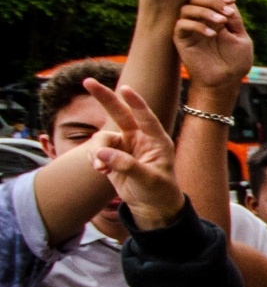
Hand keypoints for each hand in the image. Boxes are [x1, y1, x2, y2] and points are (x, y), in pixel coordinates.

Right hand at [83, 79, 184, 229]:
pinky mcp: (111, 155)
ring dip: (97, 151)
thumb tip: (102, 154)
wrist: (151, 205)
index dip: (136, 103)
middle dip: (104, 97)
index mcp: (156, 140)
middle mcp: (139, 138)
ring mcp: (124, 145)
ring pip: (102, 138)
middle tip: (87, 81)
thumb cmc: (159, 190)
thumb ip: (127, 165)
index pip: (146, 117)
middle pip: (119, 113)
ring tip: (100, 169)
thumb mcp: (148, 180)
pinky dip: (94, 159)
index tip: (125, 89)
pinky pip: (96, 150)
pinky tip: (99, 170)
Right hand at [173, 0, 253, 91]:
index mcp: (214, 19)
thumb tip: (228, 3)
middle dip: (213, 1)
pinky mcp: (181, 40)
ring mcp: (190, 30)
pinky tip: (212, 34)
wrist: (225, 82)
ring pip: (186, 8)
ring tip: (221, 22)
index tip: (231, 0)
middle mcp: (199, 21)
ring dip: (205, 11)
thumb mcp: (241, 38)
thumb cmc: (235, 63)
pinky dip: (196, 25)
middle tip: (227, 13)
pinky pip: (181, 25)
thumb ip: (234, 20)